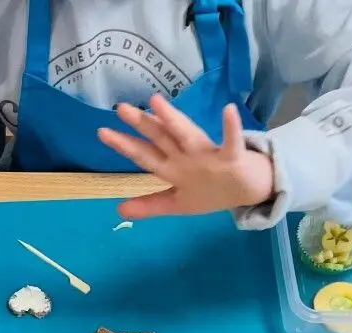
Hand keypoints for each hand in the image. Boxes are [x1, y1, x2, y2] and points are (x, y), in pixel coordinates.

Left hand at [100, 100, 274, 220]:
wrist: (249, 190)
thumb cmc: (212, 192)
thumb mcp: (178, 203)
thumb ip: (150, 204)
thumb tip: (118, 209)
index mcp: (173, 167)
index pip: (144, 154)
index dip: (124, 145)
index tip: (102, 132)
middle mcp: (186, 156)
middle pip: (161, 138)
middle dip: (142, 124)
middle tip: (121, 108)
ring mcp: (208, 154)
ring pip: (187, 135)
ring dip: (173, 119)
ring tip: (156, 102)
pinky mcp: (231, 157)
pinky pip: (231, 142)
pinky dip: (230, 128)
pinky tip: (228, 111)